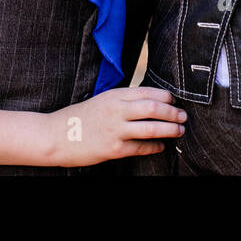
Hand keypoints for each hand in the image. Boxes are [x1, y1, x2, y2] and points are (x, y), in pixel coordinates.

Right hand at [45, 87, 186, 166]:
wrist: (56, 135)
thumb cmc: (81, 117)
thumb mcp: (103, 100)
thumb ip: (124, 100)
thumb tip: (150, 101)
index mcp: (115, 95)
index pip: (148, 92)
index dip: (166, 97)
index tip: (175, 101)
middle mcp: (117, 110)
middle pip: (154, 108)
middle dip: (173, 112)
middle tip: (183, 116)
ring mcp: (115, 130)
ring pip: (151, 128)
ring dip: (169, 129)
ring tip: (179, 131)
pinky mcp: (113, 148)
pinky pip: (140, 147)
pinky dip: (154, 147)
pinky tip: (161, 146)